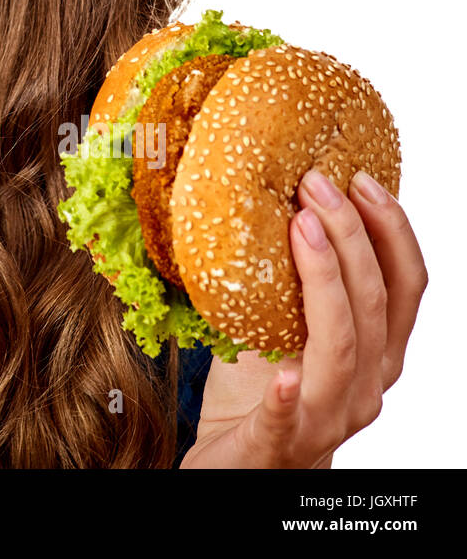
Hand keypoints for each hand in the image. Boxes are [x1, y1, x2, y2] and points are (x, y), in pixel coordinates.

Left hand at [181, 167, 426, 467]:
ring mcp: (328, 417)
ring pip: (342, 348)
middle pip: (373, 304)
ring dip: (325, 282)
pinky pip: (291, 418)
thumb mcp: (284, 324)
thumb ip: (291, 277)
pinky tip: (280, 374)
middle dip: (351, 235)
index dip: (391, 230)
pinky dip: (288, 394)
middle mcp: (365, 385)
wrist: (240, 468)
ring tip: (301, 228)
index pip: (405, 286)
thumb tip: (271, 195)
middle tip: (316, 184)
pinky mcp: (282, 444)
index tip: (362, 178)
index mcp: (374, 353)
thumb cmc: (261, 390)